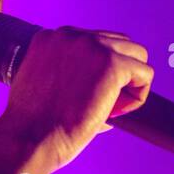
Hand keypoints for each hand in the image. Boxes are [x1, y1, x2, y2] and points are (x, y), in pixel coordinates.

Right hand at [0, 28, 151, 170]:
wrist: (29, 139)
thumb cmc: (31, 125)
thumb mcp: (40, 84)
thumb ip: (63, 72)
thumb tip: (99, 84)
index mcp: (49, 37)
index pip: (92, 42)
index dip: (96, 72)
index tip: (84, 97)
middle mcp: (70, 34)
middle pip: (118, 43)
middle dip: (117, 73)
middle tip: (101, 105)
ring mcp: (93, 46)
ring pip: (137, 55)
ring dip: (130, 82)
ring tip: (110, 109)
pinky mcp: (112, 64)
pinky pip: (145, 75)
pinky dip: (137, 97)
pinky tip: (117, 113)